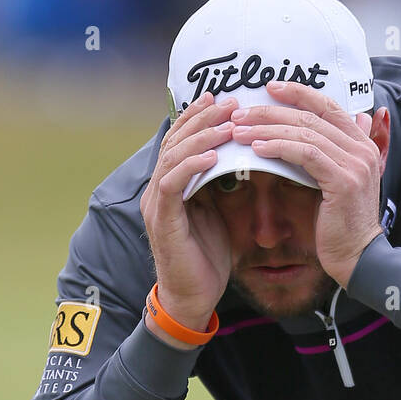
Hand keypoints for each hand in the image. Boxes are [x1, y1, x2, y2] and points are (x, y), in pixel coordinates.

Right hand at [140, 91, 239, 331]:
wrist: (193, 299)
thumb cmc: (207, 259)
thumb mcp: (218, 214)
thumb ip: (222, 186)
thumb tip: (243, 160)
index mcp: (171, 184)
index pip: (182, 139)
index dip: (201, 117)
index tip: (226, 100)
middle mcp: (158, 188)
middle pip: (176, 139)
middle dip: (203, 118)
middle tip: (230, 102)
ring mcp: (157, 204)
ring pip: (173, 155)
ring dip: (201, 136)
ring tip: (227, 123)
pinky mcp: (162, 220)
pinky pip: (172, 183)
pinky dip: (192, 165)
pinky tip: (214, 155)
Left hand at [229, 79, 384, 287]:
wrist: (358, 258)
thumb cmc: (342, 226)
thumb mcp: (338, 183)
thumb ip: (331, 155)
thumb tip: (316, 137)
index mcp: (363, 144)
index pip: (328, 106)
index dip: (298, 93)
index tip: (270, 88)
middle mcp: (363, 149)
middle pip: (312, 116)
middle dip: (272, 111)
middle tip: (241, 113)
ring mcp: (355, 164)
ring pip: (305, 132)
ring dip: (267, 129)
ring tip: (240, 130)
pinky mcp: (343, 181)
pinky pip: (306, 154)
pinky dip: (279, 147)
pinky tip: (257, 148)